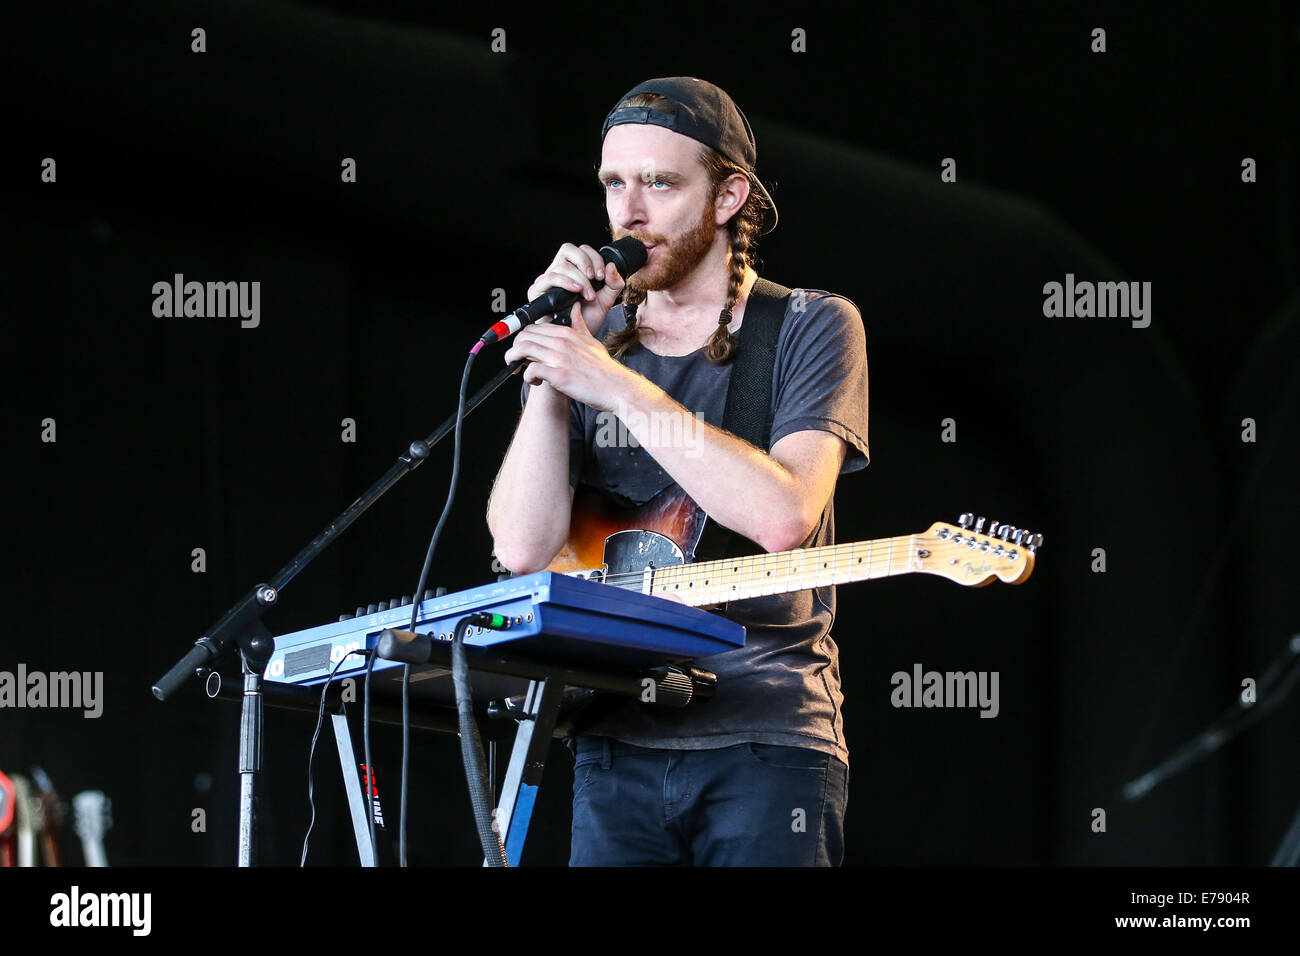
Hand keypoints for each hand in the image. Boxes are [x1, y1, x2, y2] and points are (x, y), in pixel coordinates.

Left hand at [504, 303, 637, 410]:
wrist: (617, 388)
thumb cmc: (604, 369)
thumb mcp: (592, 341)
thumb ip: (579, 324)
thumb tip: (575, 307)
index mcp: (567, 333)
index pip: (533, 327)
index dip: (524, 339)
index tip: (526, 351)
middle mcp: (562, 342)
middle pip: (523, 336)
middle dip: (515, 349)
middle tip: (519, 361)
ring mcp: (560, 358)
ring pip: (522, 349)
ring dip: (515, 361)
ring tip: (521, 371)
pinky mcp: (559, 375)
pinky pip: (531, 370)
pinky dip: (528, 377)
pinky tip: (537, 382)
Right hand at [526, 242, 626, 335]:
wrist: (576, 338)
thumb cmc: (587, 319)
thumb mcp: (606, 300)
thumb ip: (613, 283)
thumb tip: (612, 265)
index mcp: (573, 269)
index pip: (581, 250)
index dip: (594, 258)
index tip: (602, 275)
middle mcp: (558, 271)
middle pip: (567, 249)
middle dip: (585, 262)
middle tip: (596, 278)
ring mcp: (547, 280)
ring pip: (562, 265)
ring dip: (579, 278)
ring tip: (588, 295)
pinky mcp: (537, 291)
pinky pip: (549, 278)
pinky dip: (566, 282)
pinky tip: (576, 291)